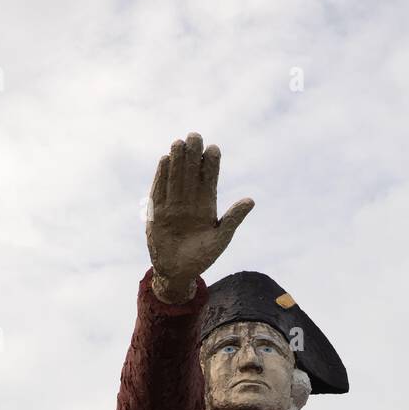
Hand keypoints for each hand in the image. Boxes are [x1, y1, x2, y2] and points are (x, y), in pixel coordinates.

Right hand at [146, 133, 254, 301]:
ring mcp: (172, 205)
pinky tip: (164, 160)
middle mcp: (189, 201)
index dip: (211, 164)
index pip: (209, 180)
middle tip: (195, 136)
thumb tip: (251, 200)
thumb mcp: (221, 239)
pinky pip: (159, 190)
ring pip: (175, 178)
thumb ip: (233, 219)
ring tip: (179, 143)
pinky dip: (161, 176)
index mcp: (206, 205)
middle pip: (191, 173)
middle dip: (193, 155)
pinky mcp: (156, 212)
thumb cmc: (202, 258)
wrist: (177, 273)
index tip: (214, 149)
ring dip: (176, 160)